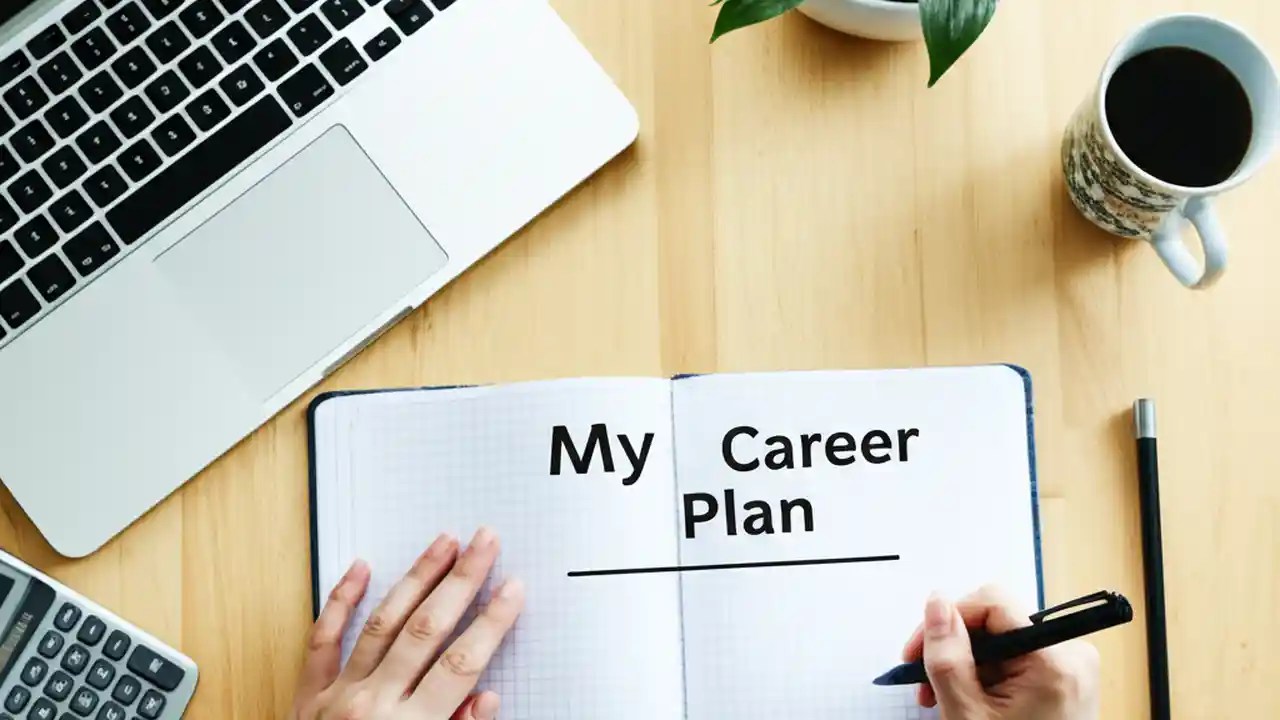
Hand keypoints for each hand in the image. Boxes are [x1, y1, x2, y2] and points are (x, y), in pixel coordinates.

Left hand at [292, 528, 524, 719]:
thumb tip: (486, 698)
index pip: (462, 664)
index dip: (492, 623)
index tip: (514, 590)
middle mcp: (373, 706)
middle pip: (428, 629)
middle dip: (462, 580)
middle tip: (485, 541)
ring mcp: (337, 697)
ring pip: (383, 622)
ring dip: (416, 578)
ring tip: (442, 543)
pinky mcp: (307, 696)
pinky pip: (323, 638)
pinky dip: (340, 600)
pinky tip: (361, 568)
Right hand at [902, 586, 1099, 719]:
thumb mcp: (966, 712)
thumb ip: (947, 655)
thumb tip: (936, 603)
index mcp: (1055, 659)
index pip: (993, 602)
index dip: (950, 617)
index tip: (919, 645)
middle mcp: (1072, 653)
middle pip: (995, 620)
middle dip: (953, 646)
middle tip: (923, 680)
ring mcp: (1071, 665)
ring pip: (1001, 638)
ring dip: (965, 662)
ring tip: (941, 696)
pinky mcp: (1065, 676)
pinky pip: (1015, 656)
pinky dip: (985, 673)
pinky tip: (966, 697)